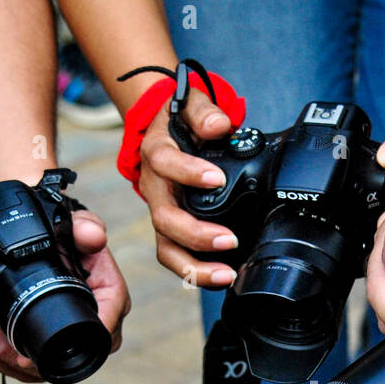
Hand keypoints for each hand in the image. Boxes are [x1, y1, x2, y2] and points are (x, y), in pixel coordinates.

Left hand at [0, 209, 130, 380]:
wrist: (44, 234)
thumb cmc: (65, 231)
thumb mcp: (76, 224)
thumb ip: (85, 227)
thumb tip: (92, 236)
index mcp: (110, 295)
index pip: (106, 326)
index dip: (83, 339)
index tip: (58, 341)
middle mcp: (95, 320)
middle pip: (76, 355)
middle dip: (41, 359)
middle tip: (10, 351)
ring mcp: (71, 333)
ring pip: (51, 364)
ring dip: (16, 360)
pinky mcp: (49, 340)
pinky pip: (34, 362)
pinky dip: (8, 359)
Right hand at [138, 88, 239, 288]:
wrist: (164, 135)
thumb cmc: (180, 123)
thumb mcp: (191, 105)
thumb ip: (204, 112)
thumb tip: (219, 125)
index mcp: (157, 154)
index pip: (165, 163)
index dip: (188, 172)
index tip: (216, 178)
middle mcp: (155, 190)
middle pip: (165, 218)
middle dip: (196, 234)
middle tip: (229, 240)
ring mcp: (162, 214)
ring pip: (168, 248)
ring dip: (195, 266)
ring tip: (226, 274)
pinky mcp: (172, 232)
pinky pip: (178, 257)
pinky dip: (197, 272)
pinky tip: (223, 278)